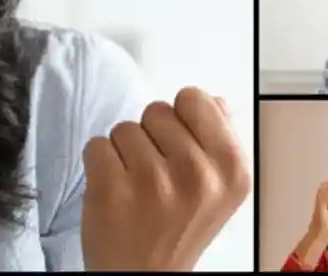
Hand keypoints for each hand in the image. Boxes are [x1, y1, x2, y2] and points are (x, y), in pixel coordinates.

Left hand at [82, 88, 250, 270]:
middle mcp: (197, 173)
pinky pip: (96, 144)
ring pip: (125, 127)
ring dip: (124, 152)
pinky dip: (99, 164)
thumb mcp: (218, 189)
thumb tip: (215, 100)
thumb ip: (218, 140)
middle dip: (151, 136)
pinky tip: (115, 191)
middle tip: (156, 175)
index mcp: (231, 169)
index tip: (178, 147)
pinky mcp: (111, 189)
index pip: (194, 98)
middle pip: (156, 110)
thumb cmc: (178, 229)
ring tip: (136, 186)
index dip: (179, 117)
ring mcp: (152, 181)